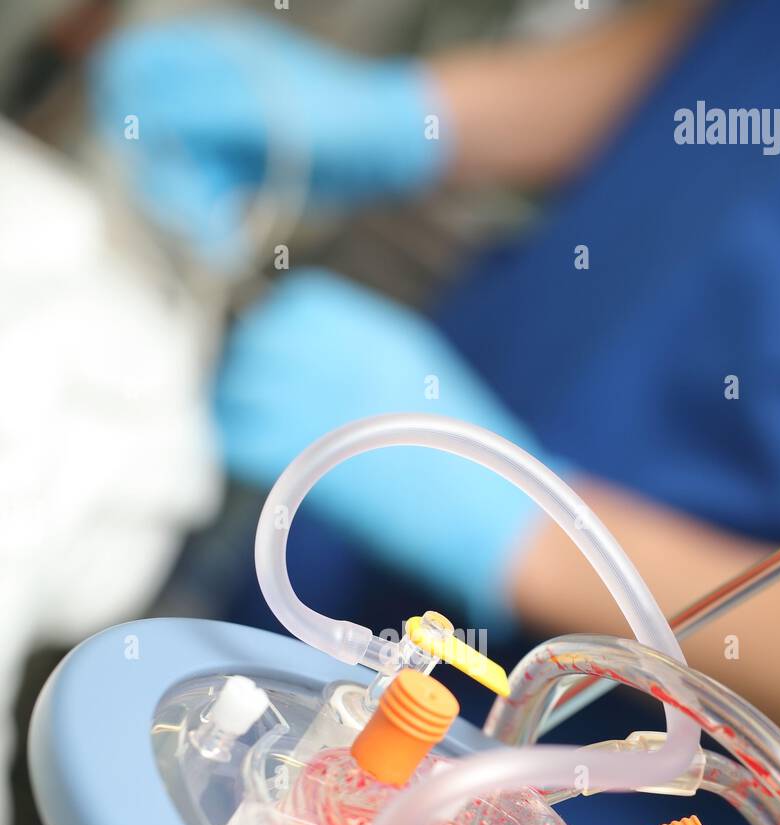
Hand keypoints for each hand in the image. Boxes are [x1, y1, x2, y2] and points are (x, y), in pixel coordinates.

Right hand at [89, 13, 448, 262]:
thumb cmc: (339, 113)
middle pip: (149, 133)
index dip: (128, 109)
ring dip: (188, 210)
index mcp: (207, 53)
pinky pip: (203, 199)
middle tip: (193, 211)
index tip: (147, 149)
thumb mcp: (264, 107)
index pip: (134, 69)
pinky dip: (210, 223)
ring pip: (174, 172)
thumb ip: (202, 110)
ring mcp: (219, 135)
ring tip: (216, 240)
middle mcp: (205, 92)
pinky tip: (224, 243)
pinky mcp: (235, 174)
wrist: (385, 151)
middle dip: (166, 175)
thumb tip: (144, 115)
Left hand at [215, 268, 568, 625]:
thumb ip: (373, 361)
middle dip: (245, 367)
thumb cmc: (472, 457)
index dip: (276, 329)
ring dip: (232, 408)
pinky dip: (234, 450)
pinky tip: (253, 464)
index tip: (275, 357)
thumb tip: (321, 365)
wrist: (491, 510)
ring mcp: (322, 405)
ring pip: (236, 388)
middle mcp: (346, 358)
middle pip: (258, 340)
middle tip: (249, 399)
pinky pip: (236, 440)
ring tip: (248, 432)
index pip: (299, 302)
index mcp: (381, 333)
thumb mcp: (428, 379)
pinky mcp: (305, 458)